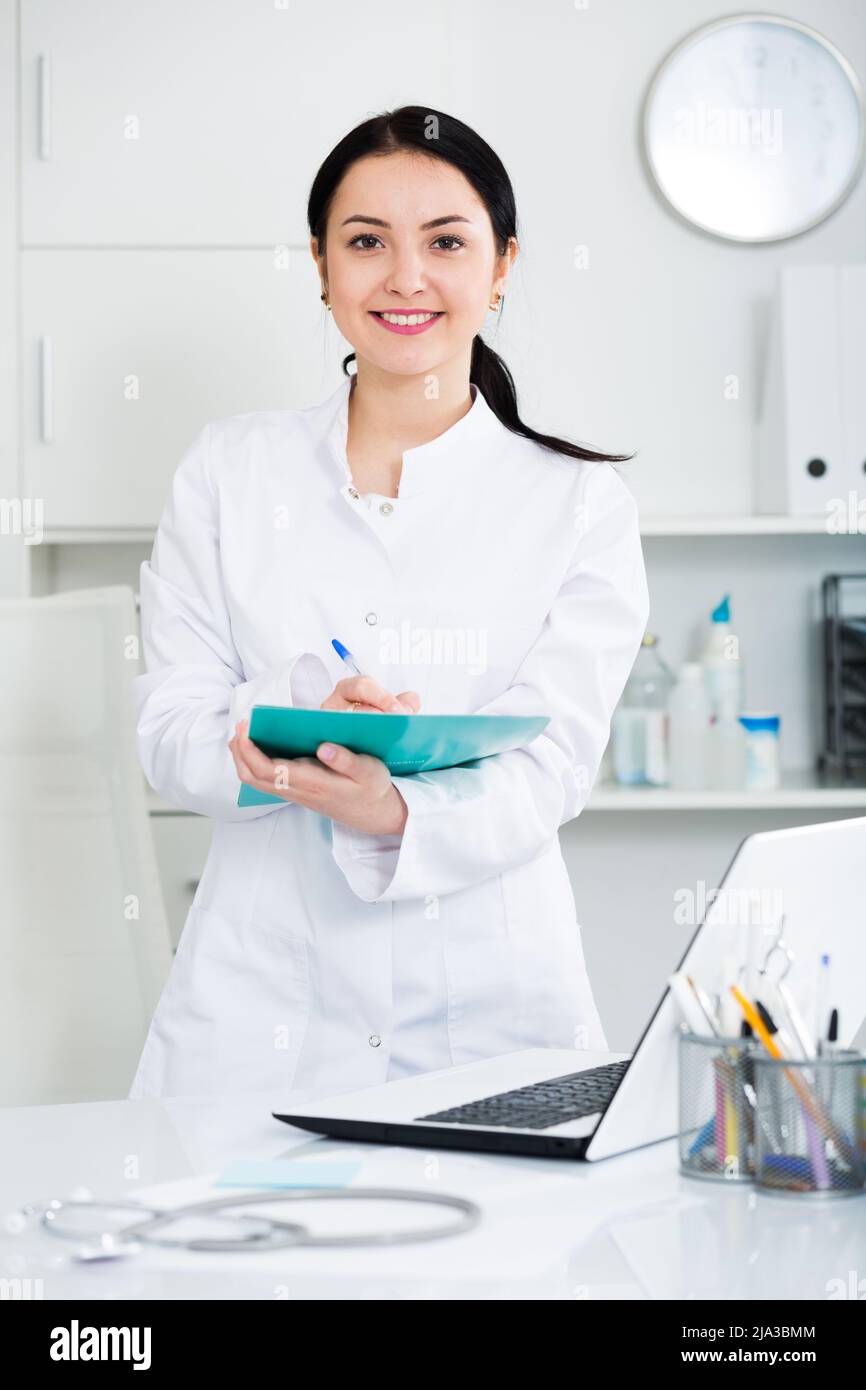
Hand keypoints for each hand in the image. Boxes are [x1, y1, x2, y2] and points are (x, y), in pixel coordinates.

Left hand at [228, 677, 421, 834]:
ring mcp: (297, 794)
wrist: (378, 815)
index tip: (245, 727)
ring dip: (243, 759)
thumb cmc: (373, 788)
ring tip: (243, 734)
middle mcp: (300, 791)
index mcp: (314, 783)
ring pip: (257, 781)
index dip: (250, 750)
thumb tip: (323, 747)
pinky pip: (266, 781)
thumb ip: (347, 760)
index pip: (269, 770)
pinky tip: (259, 746)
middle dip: (239, 752)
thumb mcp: (370, 771)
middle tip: (239, 726)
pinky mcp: (298, 792)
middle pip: (253, 777)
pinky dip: (254, 763)